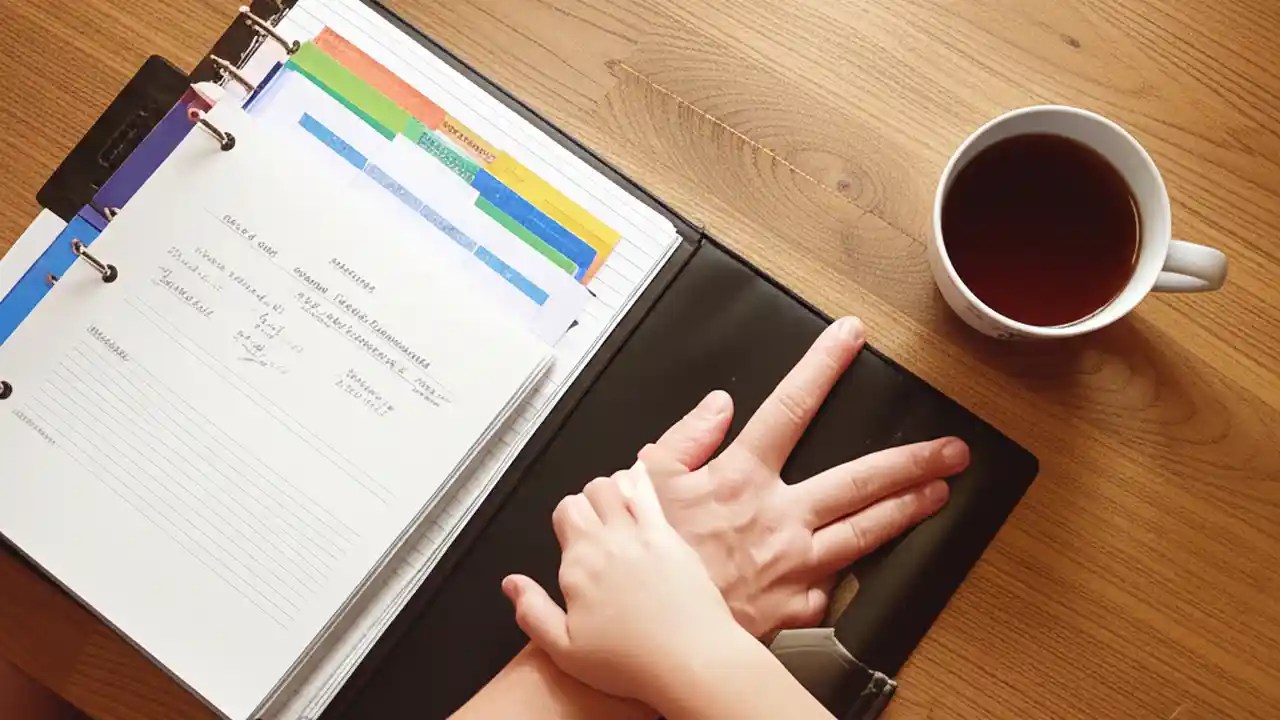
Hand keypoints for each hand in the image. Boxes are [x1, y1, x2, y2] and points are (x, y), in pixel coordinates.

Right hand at [501, 467, 744, 705]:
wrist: (691, 660)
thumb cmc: (630, 662)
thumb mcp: (565, 651)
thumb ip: (532, 612)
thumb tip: (511, 583)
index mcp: (580, 562)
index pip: (566, 510)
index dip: (567, 521)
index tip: (573, 543)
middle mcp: (611, 540)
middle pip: (591, 490)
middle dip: (588, 502)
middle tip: (594, 528)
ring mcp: (645, 534)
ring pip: (620, 484)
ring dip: (614, 491)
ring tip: (617, 514)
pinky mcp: (674, 538)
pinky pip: (652, 495)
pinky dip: (642, 487)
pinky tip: (642, 497)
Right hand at [639, 317, 968, 636]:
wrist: (649, 630)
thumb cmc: (646, 557)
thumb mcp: (645, 481)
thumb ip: (687, 437)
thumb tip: (718, 406)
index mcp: (740, 479)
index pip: (790, 408)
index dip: (822, 366)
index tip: (850, 338)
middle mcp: (778, 519)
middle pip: (858, 479)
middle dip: (911, 460)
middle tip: (951, 449)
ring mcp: (793, 566)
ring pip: (864, 533)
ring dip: (906, 510)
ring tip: (938, 494)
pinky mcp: (795, 609)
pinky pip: (830, 588)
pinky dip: (841, 574)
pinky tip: (861, 567)